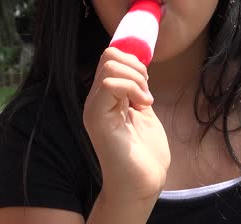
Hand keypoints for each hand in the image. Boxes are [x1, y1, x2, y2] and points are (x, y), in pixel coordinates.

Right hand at [83, 47, 169, 202]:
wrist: (142, 184)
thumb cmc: (144, 155)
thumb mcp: (143, 113)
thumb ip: (136, 91)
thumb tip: (138, 67)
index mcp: (104, 98)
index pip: (110, 58)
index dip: (133, 62)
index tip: (146, 84)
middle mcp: (95, 100)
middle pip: (109, 56)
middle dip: (136, 67)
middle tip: (146, 93)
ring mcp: (94, 108)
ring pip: (110, 66)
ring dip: (136, 78)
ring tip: (145, 101)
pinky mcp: (97, 118)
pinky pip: (110, 83)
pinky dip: (133, 88)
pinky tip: (144, 106)